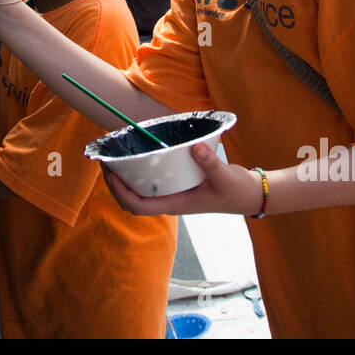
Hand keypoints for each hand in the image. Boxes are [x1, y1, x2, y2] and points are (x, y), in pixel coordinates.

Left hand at [101, 144, 265, 216]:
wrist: (248, 195)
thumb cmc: (236, 190)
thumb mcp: (224, 177)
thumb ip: (210, 163)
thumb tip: (195, 147)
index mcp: (176, 204)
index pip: (139, 206)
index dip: (120, 192)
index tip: (110, 173)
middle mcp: (170, 202)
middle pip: (132, 201)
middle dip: (115, 184)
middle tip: (105, 161)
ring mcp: (173, 195)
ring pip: (139, 193)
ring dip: (124, 179)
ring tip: (114, 158)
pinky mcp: (177, 186)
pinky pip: (151, 184)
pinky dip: (139, 173)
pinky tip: (137, 157)